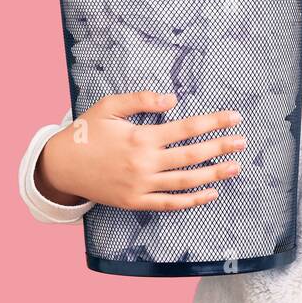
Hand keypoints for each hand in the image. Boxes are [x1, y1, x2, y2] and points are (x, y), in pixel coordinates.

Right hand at [35, 91, 246, 211]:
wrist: (59, 166)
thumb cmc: (85, 133)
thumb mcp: (109, 107)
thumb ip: (141, 100)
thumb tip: (172, 98)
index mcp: (141, 137)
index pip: (187, 128)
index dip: (214, 122)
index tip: (235, 118)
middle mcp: (144, 163)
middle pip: (192, 155)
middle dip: (221, 147)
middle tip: (242, 142)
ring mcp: (141, 185)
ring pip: (186, 182)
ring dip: (214, 175)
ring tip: (235, 168)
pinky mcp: (135, 202)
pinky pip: (169, 204)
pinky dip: (191, 201)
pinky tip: (210, 194)